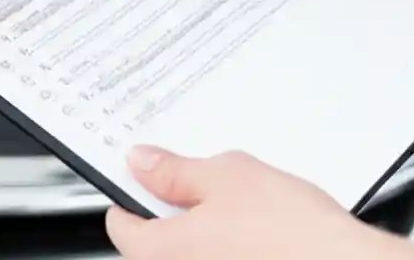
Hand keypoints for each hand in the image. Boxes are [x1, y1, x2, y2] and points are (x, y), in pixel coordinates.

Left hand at [106, 146, 413, 259]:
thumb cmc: (293, 233)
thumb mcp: (227, 176)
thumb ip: (175, 171)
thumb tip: (142, 163)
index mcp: (158, 251)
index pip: (120, 224)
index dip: (133, 195)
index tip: (148, 178)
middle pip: (155, 244)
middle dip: (175, 215)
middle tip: (205, 190)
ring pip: (193, 254)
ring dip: (207, 234)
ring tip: (244, 215)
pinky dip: (233, 249)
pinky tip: (261, 238)